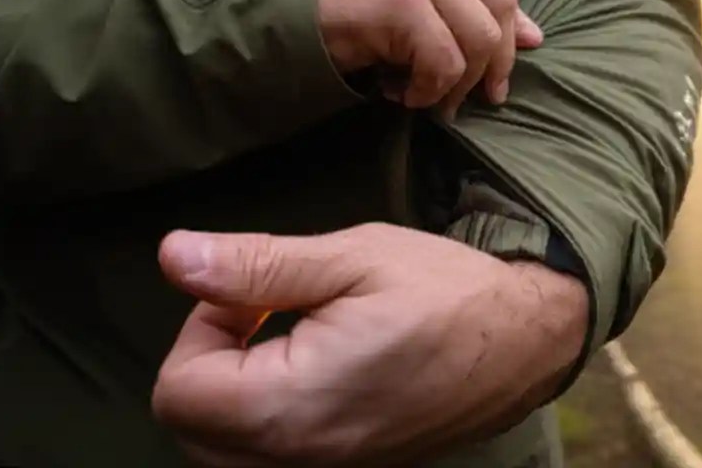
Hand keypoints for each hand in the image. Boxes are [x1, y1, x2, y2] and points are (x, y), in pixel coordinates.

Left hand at [152, 224, 587, 467]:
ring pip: (228, 451)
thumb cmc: (447, 291)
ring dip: (235, 392)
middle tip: (266, 310)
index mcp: (294, 406)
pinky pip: (274, 459)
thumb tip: (173, 255)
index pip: (178, 391)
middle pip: (193, 429)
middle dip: (209, 363)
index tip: (254, 290)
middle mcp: (304, 459)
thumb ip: (256, 264)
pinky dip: (270, 416)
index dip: (201, 326)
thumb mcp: (352, 258)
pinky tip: (315, 367)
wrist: (529, 338)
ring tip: (291, 337)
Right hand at [317, 0, 542, 118]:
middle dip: (497, 61)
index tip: (503, 71)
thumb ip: (468, 5)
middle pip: (499, 5)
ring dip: (458, 84)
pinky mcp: (401, 1)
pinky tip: (402, 94)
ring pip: (478, 38)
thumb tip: (534, 36)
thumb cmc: (348, 11)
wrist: (282, 18)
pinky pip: (444, 61)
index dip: (511, 30)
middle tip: (481, 96)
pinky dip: (429, 90)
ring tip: (429, 98)